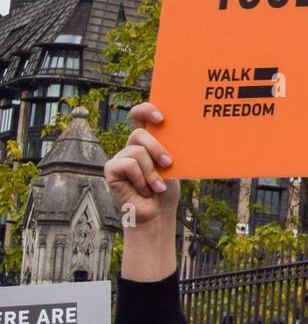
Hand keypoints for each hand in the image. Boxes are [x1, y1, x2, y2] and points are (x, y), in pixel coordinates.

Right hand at [104, 103, 178, 230]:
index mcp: (147, 140)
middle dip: (156, 148)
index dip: (146, 110)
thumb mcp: (171, 165)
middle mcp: (131, 145)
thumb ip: (169, 147)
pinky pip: (129, 164)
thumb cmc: (166, 188)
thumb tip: (180, 132)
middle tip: (169, 162)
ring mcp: (120, 157)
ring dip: (151, 172)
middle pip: (139, 133)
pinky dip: (141, 179)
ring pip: (137, 151)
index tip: (161, 118)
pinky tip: (144, 190)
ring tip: (157, 187)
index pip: (140, 115)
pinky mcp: (111, 169)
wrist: (157, 214)